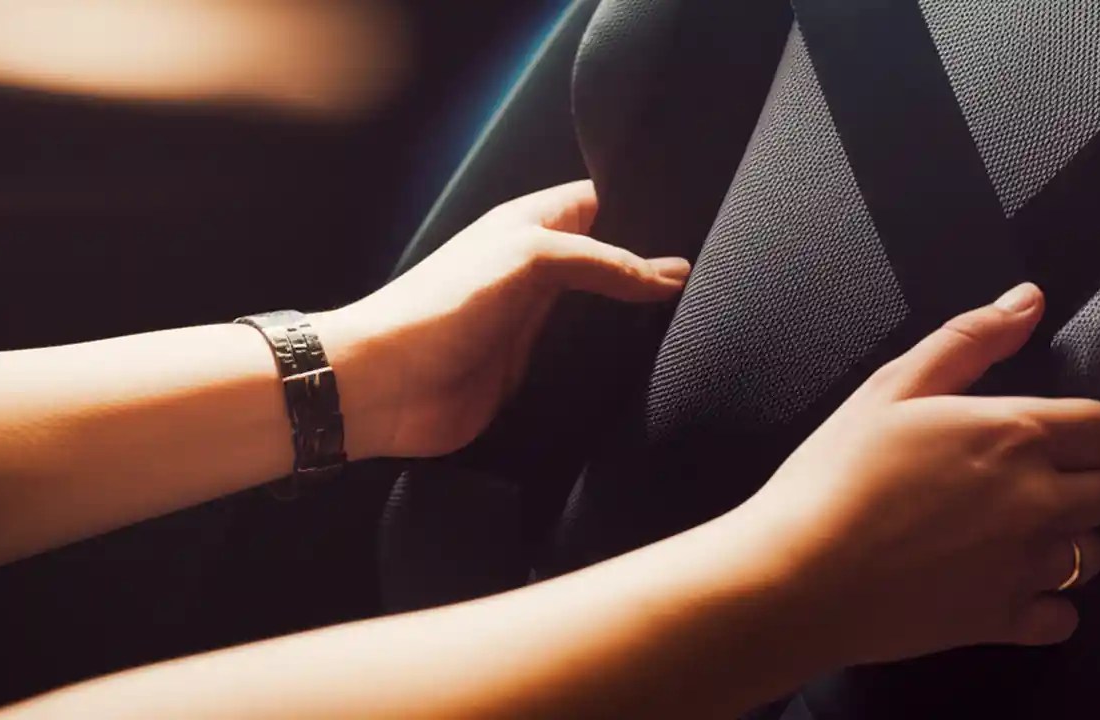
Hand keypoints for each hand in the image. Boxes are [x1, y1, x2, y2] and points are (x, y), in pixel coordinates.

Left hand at [319, 180, 690, 458]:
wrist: (386, 385)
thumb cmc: (445, 304)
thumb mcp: (532, 260)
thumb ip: (605, 263)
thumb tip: (674, 274)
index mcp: (532, 225)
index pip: (601, 201)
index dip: (643, 204)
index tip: (698, 219)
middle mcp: (537, 270)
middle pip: (609, 260)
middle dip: (651, 268)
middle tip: (713, 277)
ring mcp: (535, 322)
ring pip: (602, 313)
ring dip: (637, 320)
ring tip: (700, 322)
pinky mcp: (531, 372)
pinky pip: (585, 363)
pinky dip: (615, 365)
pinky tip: (656, 368)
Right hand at [735, 283, 1099, 668]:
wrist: (798, 574)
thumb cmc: (834, 477)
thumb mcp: (891, 387)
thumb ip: (969, 339)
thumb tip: (1027, 301)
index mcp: (1014, 434)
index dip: (1092, 426)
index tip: (1056, 432)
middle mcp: (1038, 502)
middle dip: (1084, 479)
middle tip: (1025, 478)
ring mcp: (1025, 567)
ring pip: (1095, 554)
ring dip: (1066, 539)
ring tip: (1007, 531)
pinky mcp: (1004, 621)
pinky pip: (1064, 618)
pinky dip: (1044, 603)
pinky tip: (998, 581)